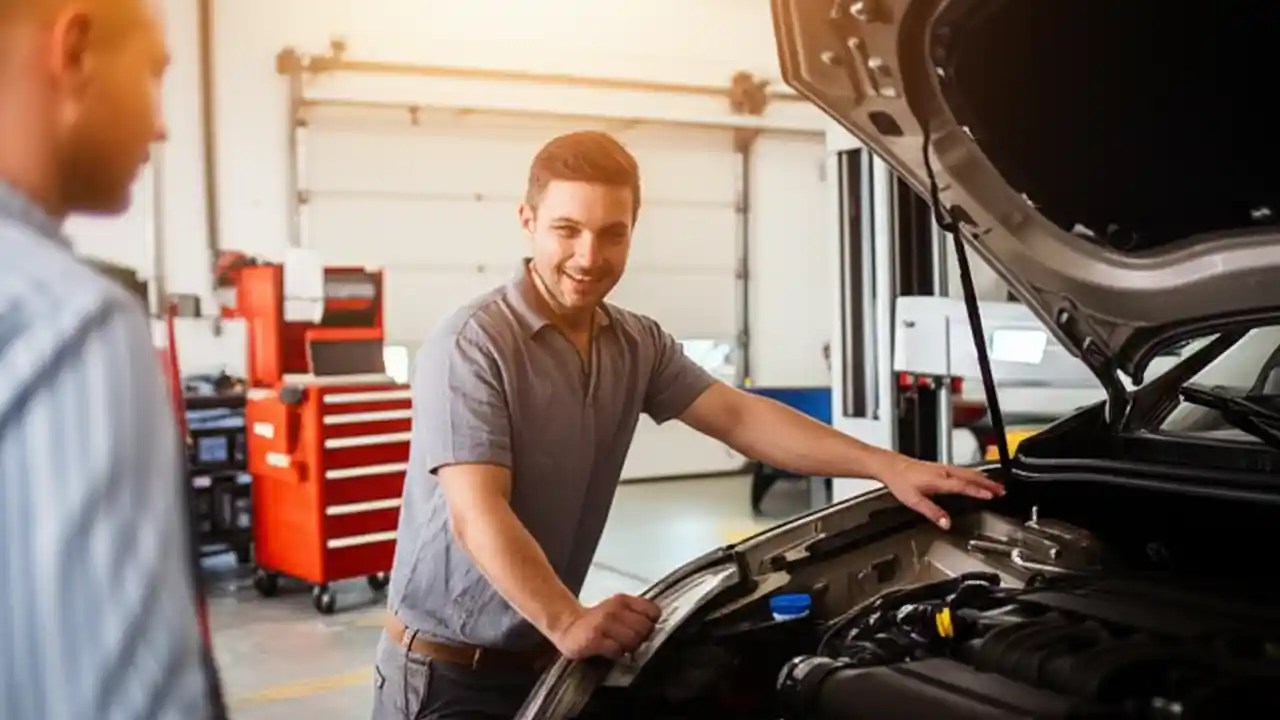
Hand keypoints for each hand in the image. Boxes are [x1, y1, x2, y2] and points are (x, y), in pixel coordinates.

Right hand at [550, 594, 661, 660]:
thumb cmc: (596, 621)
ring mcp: (603, 624)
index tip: (645, 628)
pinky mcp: (594, 640)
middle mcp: (614, 610)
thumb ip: (637, 613)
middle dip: (641, 638)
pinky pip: (617, 651)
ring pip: (633, 640)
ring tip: (620, 646)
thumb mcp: (618, 608)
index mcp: (623, 600)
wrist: (568, 626)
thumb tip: (656, 625)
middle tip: (631, 641)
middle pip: (645, 628)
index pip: (653, 611)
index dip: (652, 623)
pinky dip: (616, 654)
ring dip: (629, 647)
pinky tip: (610, 650)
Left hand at [871, 454, 1005, 529]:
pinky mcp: (940, 467)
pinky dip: (973, 475)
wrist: (890, 466)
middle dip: (988, 483)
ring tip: (995, 485)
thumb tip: (946, 523)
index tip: (991, 495)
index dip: (978, 491)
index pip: (963, 486)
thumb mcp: (913, 501)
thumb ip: (932, 512)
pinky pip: (962, 470)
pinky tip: (975, 478)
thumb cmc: (900, 481)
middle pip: (970, 476)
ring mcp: (942, 468)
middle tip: (1002, 490)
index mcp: (938, 480)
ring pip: (967, 472)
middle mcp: (942, 471)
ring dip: (982, 478)